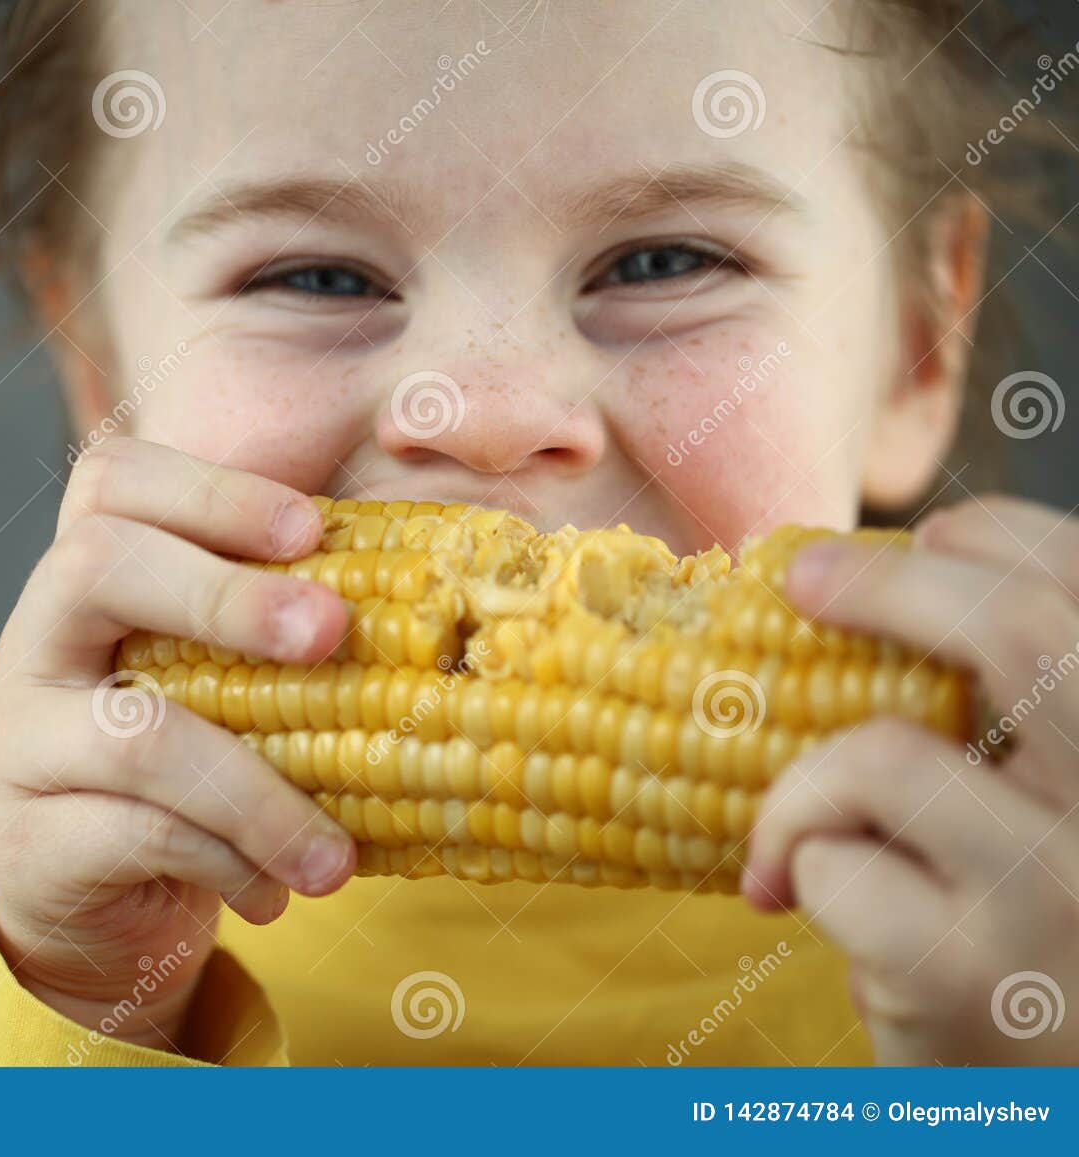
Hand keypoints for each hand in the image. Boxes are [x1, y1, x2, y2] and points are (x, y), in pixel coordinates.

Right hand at [0, 438, 355, 1049]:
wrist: (104, 918)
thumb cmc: (194, 782)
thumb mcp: (234, 695)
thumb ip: (290, 640)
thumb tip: (437, 612)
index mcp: (91, 583)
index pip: (112, 483)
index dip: (209, 488)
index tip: (312, 528)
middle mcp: (36, 644)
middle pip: (96, 566)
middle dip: (224, 593)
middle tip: (331, 632)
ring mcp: (19, 742)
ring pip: (133, 734)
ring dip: (258, 792)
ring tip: (334, 854)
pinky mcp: (28, 841)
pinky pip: (140, 835)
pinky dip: (229, 862)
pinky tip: (274, 890)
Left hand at [744, 495, 1078, 1064]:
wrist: (1041, 1097)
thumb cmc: (1039, 935)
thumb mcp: (1053, 809)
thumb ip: (1013, 715)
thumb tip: (875, 573)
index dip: (1001, 541)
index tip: (929, 537)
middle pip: (1029, 635)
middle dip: (896, 583)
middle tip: (806, 575)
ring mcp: (1063, 896)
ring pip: (882, 758)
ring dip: (805, 782)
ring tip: (793, 834)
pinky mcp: (972, 974)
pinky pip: (831, 866)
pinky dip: (793, 867)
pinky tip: (806, 908)